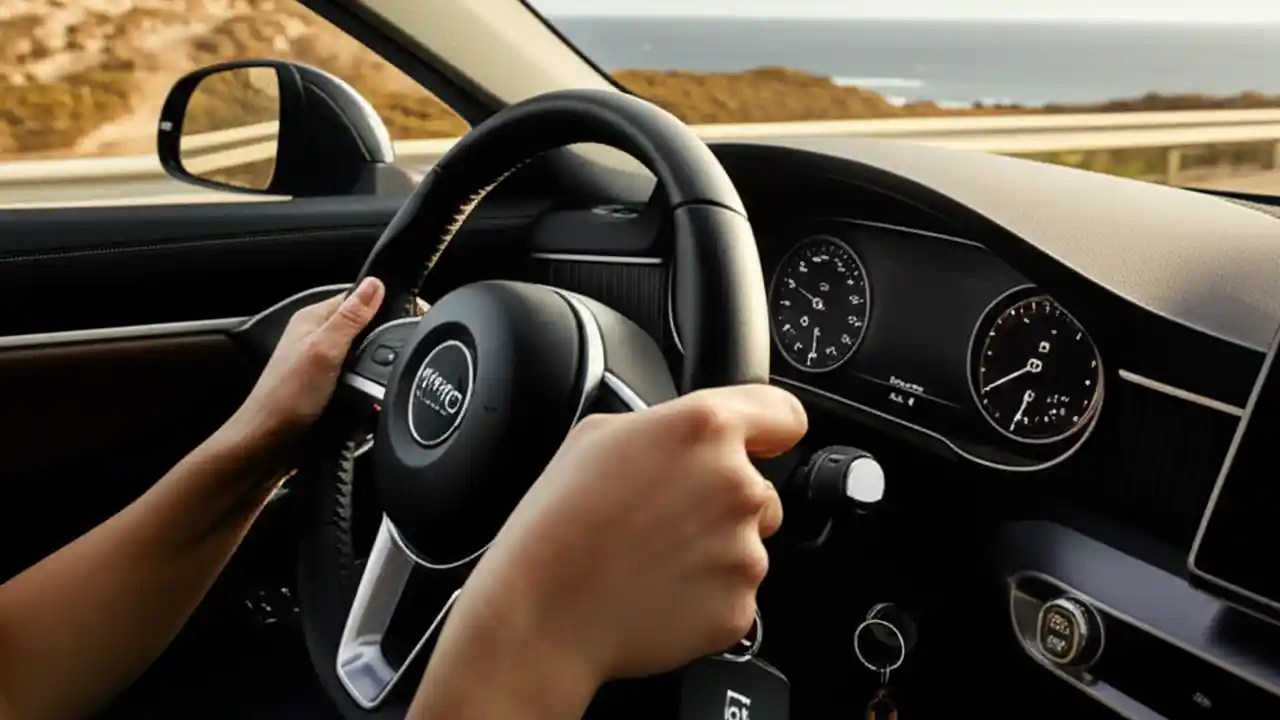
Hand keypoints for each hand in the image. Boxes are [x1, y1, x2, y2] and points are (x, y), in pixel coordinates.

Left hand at [223, 277, 384, 453]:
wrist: (268, 444)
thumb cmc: (285, 398)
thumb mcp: (324, 350)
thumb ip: (350, 317)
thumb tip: (374, 284)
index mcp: (312, 319)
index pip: (356, 297)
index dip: (381, 303)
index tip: (405, 315)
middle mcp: (315, 338)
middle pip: (362, 326)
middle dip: (379, 339)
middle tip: (388, 353)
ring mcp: (320, 364)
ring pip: (362, 354)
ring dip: (373, 366)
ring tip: (376, 377)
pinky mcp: (326, 387)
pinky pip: (357, 378)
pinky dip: (366, 385)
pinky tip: (369, 393)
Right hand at [432, 385, 805, 695]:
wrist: (542, 612)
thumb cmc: (558, 522)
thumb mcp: (597, 434)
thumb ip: (664, 424)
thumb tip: (685, 437)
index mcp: (704, 430)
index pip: (783, 414)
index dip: (770, 428)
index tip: (763, 441)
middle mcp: (737, 486)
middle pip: (760, 488)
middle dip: (722, 500)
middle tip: (662, 517)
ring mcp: (744, 552)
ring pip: (746, 542)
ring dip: (712, 549)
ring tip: (649, 557)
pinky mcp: (739, 606)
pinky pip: (733, 592)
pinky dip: (703, 594)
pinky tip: (655, 590)